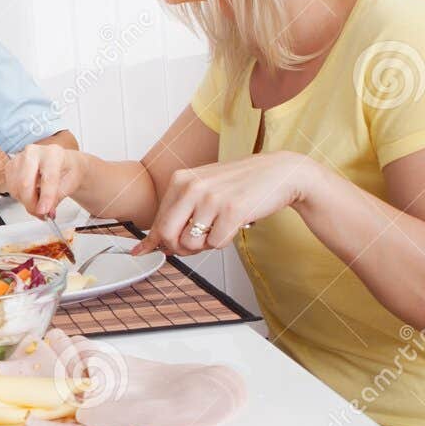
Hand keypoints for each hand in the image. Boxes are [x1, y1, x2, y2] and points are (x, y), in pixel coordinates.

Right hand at [5, 143, 90, 218]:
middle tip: (41, 214)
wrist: (63, 164)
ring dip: (26, 202)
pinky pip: (11, 188)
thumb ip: (56, 198)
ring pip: (16, 188)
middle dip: (32, 203)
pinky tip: (31, 196)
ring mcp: (19, 158)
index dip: (45, 197)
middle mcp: (33, 153)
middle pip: (25, 183)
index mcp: (53, 153)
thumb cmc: (67, 171)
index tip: (44, 211)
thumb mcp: (70, 184)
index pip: (47, 178)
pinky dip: (20, 198)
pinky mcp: (10, 167)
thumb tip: (46, 211)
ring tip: (38, 205)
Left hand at [137, 151, 316, 256]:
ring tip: (218, 228)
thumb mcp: (202, 189)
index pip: (158, 221)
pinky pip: (216, 244)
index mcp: (180, 180)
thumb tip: (150, 244)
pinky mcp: (232, 211)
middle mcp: (192, 186)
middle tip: (192, 246)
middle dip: (177, 248)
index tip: (144, 252)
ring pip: (191, 243)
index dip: (156, 241)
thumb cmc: (240, 184)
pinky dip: (224, 241)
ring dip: (204, 244)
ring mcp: (212, 198)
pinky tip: (233, 225)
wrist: (280, 173)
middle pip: (168, 235)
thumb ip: (177, 212)